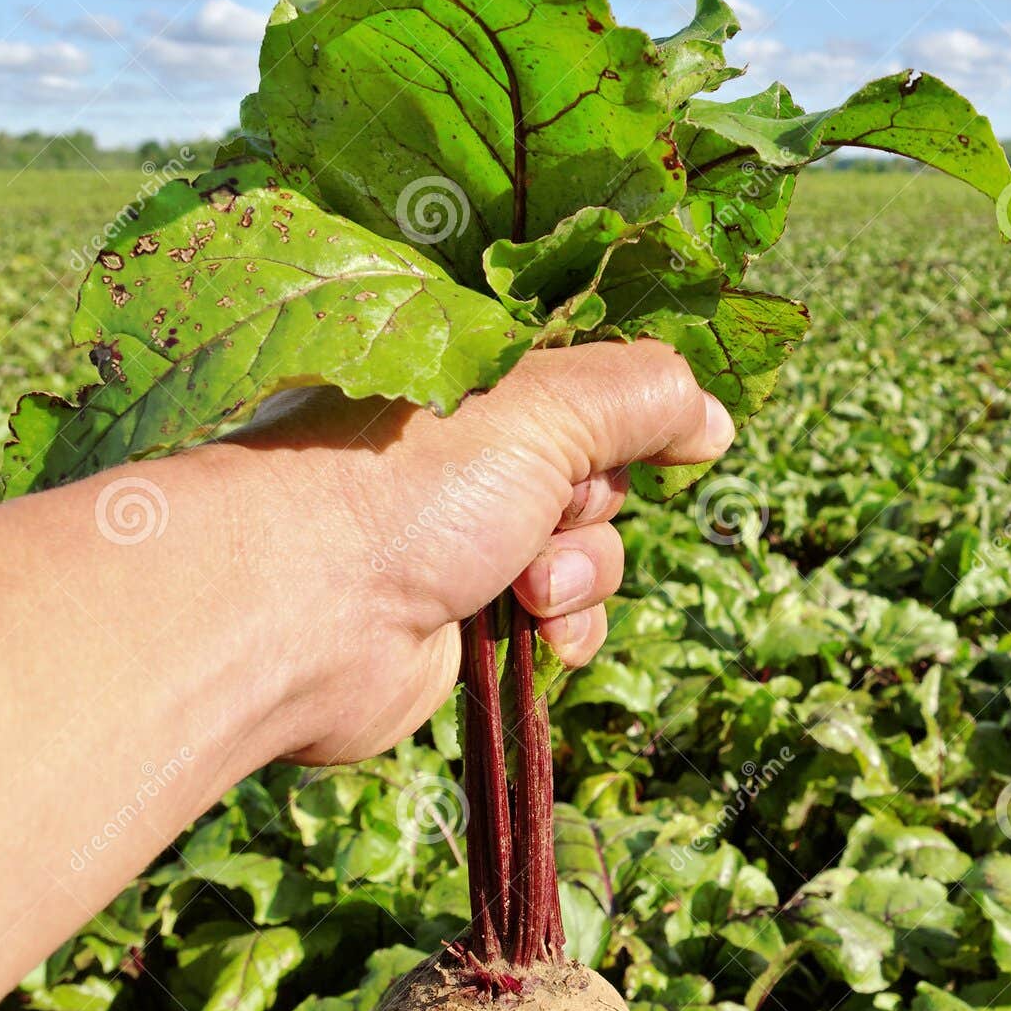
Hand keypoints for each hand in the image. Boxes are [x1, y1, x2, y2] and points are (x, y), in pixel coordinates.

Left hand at [212, 339, 734, 765]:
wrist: (296, 616)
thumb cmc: (404, 486)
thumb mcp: (542, 407)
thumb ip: (641, 396)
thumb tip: (714, 419)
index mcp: (472, 374)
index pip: (587, 373)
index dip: (631, 406)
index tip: (674, 431)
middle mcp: (466, 450)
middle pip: (598, 464)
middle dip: (595, 497)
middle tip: (548, 509)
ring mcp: (462, 536)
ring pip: (588, 548)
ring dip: (583, 571)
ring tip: (528, 585)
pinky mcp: (463, 618)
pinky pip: (562, 618)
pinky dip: (567, 629)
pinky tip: (541, 637)